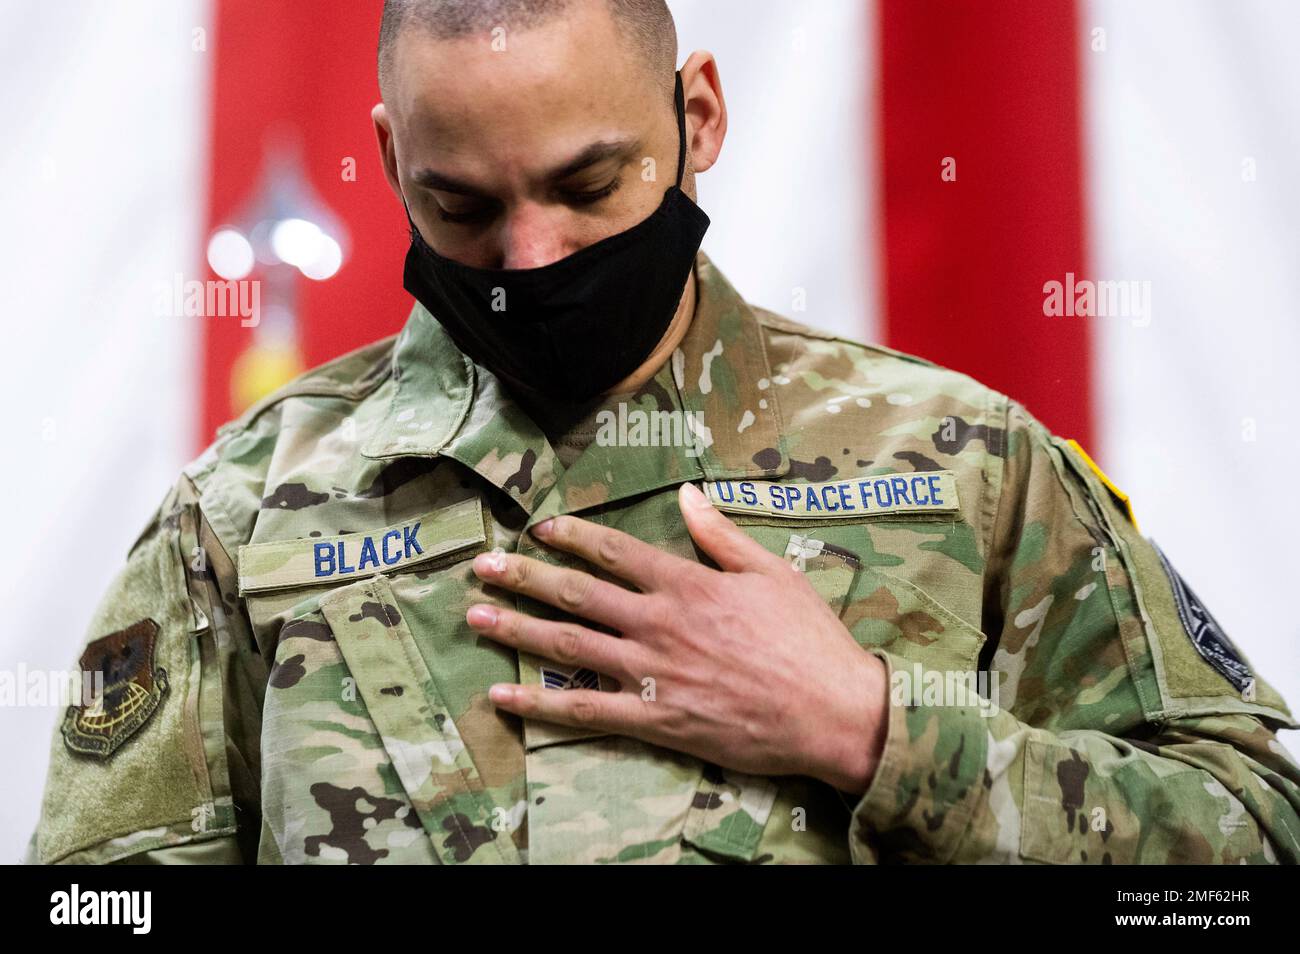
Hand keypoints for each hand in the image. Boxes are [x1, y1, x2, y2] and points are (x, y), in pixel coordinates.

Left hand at [466, 481, 888, 793]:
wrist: (833, 712)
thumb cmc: (808, 640)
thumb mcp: (772, 572)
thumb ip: (720, 534)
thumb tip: (686, 493)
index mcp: (688, 584)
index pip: (615, 552)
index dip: (572, 537)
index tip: (539, 529)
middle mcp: (659, 623)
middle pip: (577, 594)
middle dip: (524, 578)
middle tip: (482, 567)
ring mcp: (652, 673)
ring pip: (571, 645)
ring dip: (518, 629)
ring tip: (476, 618)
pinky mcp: (654, 719)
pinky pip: (585, 711)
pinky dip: (541, 702)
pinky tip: (504, 695)